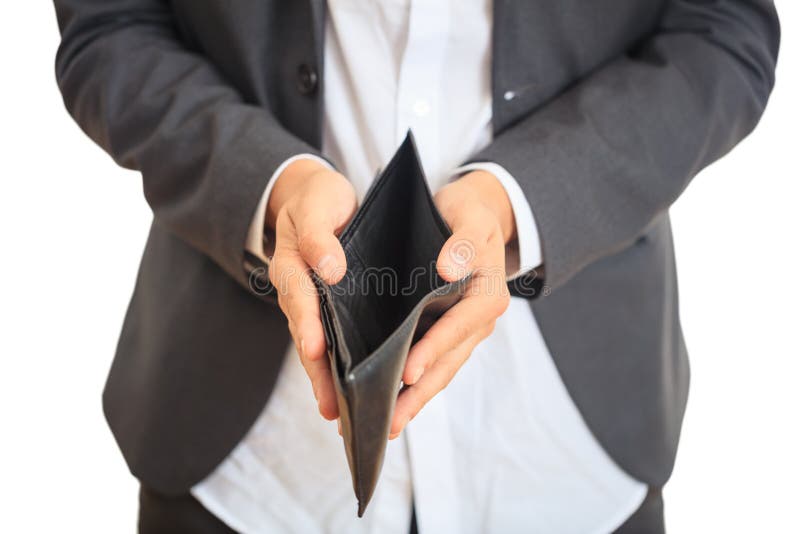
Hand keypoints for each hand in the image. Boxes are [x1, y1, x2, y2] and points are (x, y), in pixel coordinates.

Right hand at [267, 158, 356, 420]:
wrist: (317, 199)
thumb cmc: (318, 200)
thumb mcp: (318, 205)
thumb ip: (320, 234)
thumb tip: (330, 268)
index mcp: (292, 266)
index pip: (300, 299)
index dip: (309, 325)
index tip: (318, 351)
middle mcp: (298, 290)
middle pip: (306, 335)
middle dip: (318, 372)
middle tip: (331, 406)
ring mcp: (311, 303)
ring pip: (317, 345)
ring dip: (326, 378)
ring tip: (339, 412)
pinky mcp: (328, 308)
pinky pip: (331, 340)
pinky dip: (338, 366)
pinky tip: (353, 389)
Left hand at [390, 170, 513, 438]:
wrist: (472, 213)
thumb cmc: (468, 213)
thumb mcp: (469, 216)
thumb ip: (463, 242)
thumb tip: (449, 269)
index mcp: (486, 296)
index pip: (456, 329)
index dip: (432, 351)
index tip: (407, 372)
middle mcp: (477, 320)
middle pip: (447, 363)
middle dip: (418, 394)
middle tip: (388, 422)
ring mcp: (464, 330)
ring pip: (439, 371)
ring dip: (414, 398)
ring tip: (385, 425)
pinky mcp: (448, 332)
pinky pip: (432, 363)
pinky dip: (413, 384)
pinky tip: (390, 401)